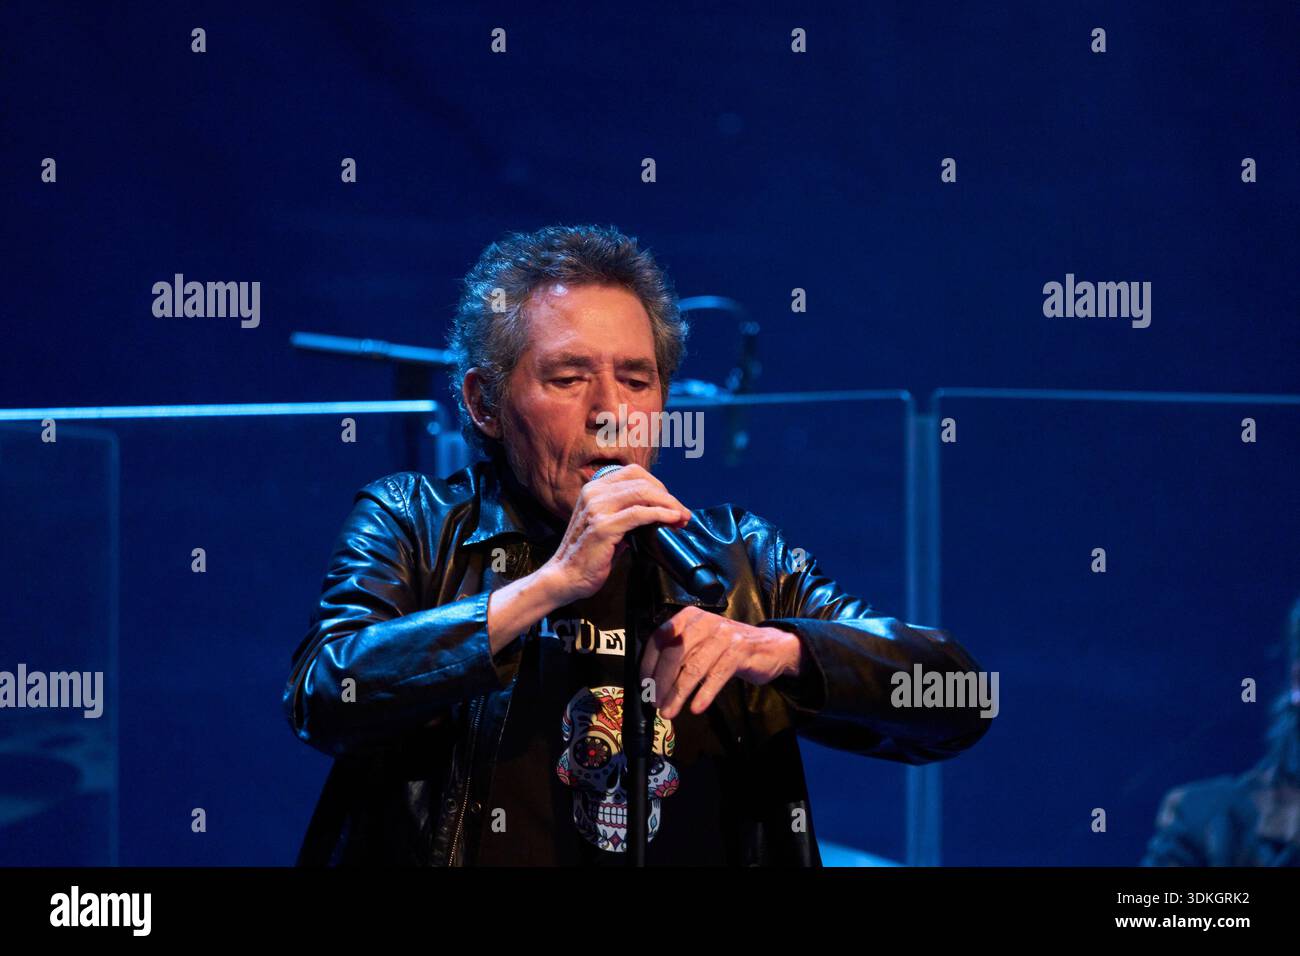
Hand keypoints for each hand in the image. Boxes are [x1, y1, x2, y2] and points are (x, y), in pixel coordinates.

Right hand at [539, 464, 690, 606]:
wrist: (565, 577)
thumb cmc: (588, 555)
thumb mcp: (606, 524)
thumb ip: (626, 513)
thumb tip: (657, 511)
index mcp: (594, 489)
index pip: (633, 473)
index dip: (658, 485)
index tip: (672, 502)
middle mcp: (593, 494)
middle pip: (641, 482)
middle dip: (668, 496)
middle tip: (683, 513)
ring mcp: (597, 509)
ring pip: (643, 494)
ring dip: (669, 504)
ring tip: (682, 517)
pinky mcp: (603, 527)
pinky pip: (639, 514)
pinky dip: (660, 515)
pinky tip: (671, 520)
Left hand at [638, 606, 802, 718]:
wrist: (771, 646)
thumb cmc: (729, 647)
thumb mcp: (701, 642)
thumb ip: (680, 653)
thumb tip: (652, 680)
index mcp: (690, 617)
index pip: (660, 638)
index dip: (648, 663)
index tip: (643, 684)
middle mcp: (705, 622)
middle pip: (674, 653)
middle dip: (661, 681)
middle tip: (655, 702)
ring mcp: (723, 635)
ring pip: (693, 666)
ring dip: (678, 693)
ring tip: (669, 711)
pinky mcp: (739, 651)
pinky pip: (717, 675)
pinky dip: (704, 694)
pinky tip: (696, 708)